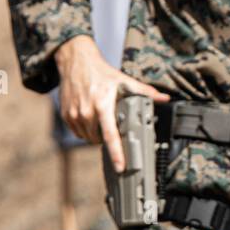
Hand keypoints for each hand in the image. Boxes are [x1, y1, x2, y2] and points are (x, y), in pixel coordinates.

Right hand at [54, 35, 169, 171]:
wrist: (77, 63)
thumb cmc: (102, 73)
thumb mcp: (124, 80)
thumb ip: (145, 92)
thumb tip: (164, 98)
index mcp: (102, 105)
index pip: (110, 135)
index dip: (116, 153)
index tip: (121, 166)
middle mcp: (86, 112)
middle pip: (99, 139)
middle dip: (108, 138)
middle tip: (113, 124)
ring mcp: (73, 114)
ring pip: (88, 137)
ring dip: (96, 134)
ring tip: (102, 118)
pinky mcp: (65, 115)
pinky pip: (78, 132)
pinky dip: (86, 130)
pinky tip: (91, 117)